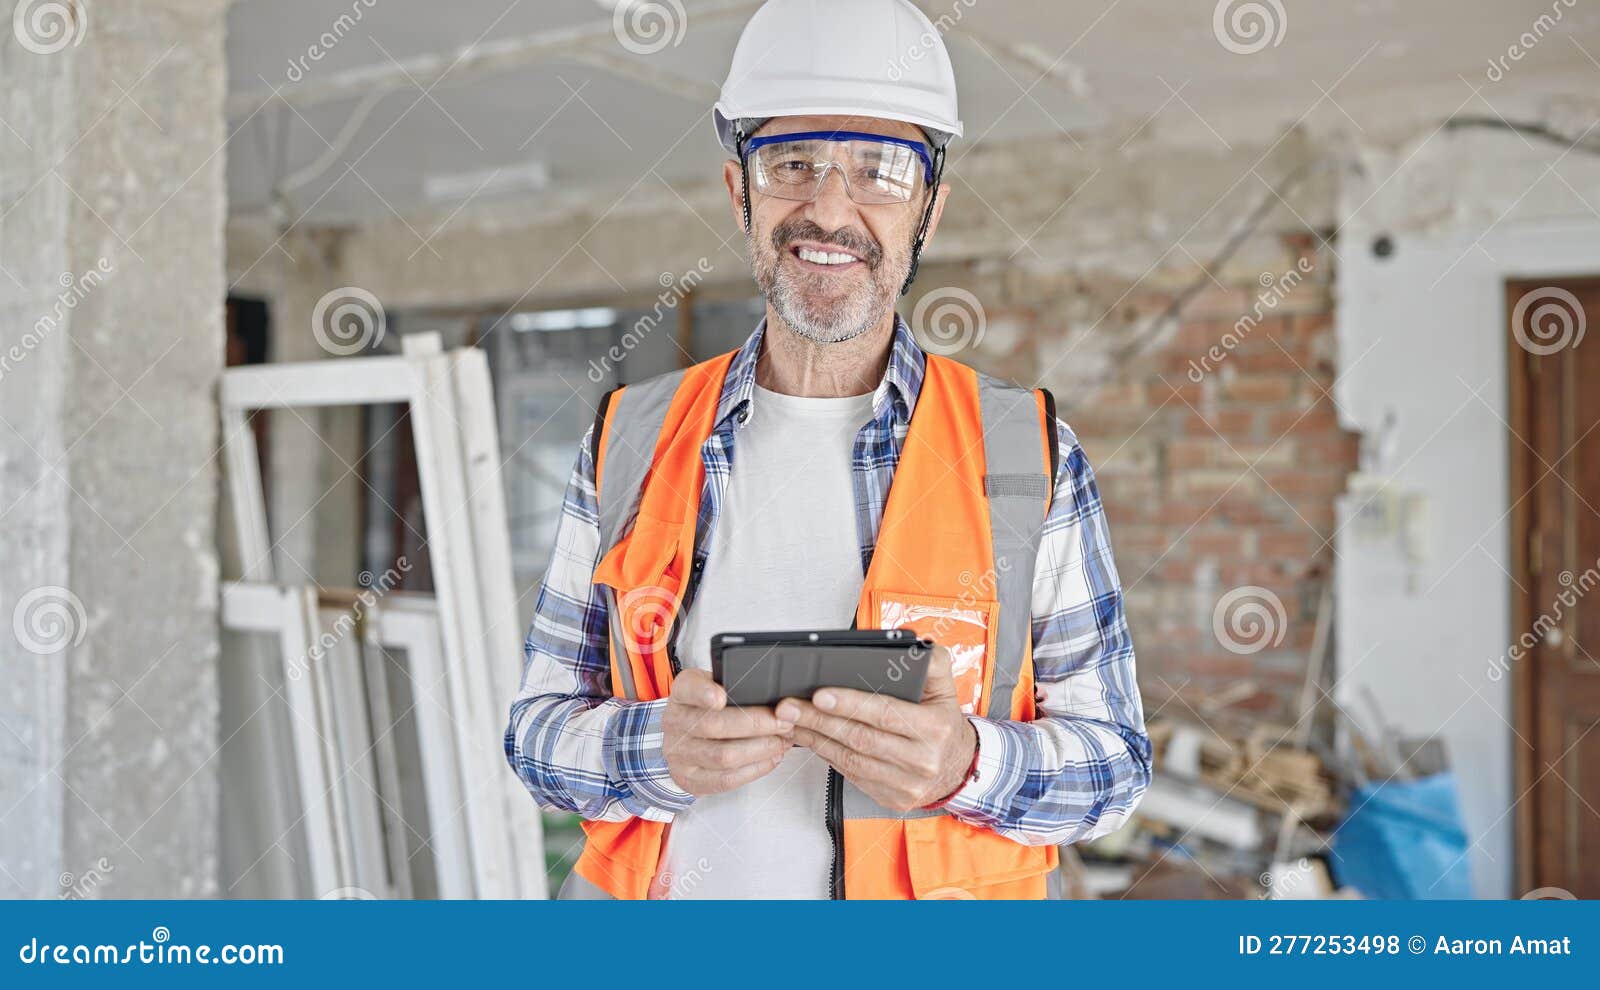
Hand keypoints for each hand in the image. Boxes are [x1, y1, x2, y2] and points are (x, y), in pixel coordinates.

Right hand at [662, 668, 793, 796]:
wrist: (683, 739)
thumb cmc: (706, 709)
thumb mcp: (712, 687)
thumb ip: (734, 685)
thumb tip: (771, 692)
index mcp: (681, 694)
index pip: (688, 689)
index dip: (703, 693)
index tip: (720, 697)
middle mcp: (675, 723)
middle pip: (715, 726)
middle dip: (756, 725)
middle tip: (783, 723)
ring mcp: (679, 754)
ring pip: (723, 756)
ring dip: (760, 749)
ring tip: (782, 742)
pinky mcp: (690, 779)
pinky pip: (725, 779)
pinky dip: (754, 769)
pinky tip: (771, 758)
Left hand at [776, 645, 976, 811]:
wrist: (957, 768)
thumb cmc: (942, 724)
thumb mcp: (946, 688)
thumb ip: (931, 663)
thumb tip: (914, 646)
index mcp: (934, 728)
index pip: (885, 714)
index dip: (850, 705)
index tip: (819, 695)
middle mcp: (921, 759)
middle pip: (860, 738)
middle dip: (819, 721)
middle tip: (789, 707)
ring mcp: (906, 784)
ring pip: (851, 760)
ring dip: (816, 739)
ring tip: (791, 722)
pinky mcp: (891, 798)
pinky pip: (852, 775)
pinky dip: (827, 755)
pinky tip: (811, 740)